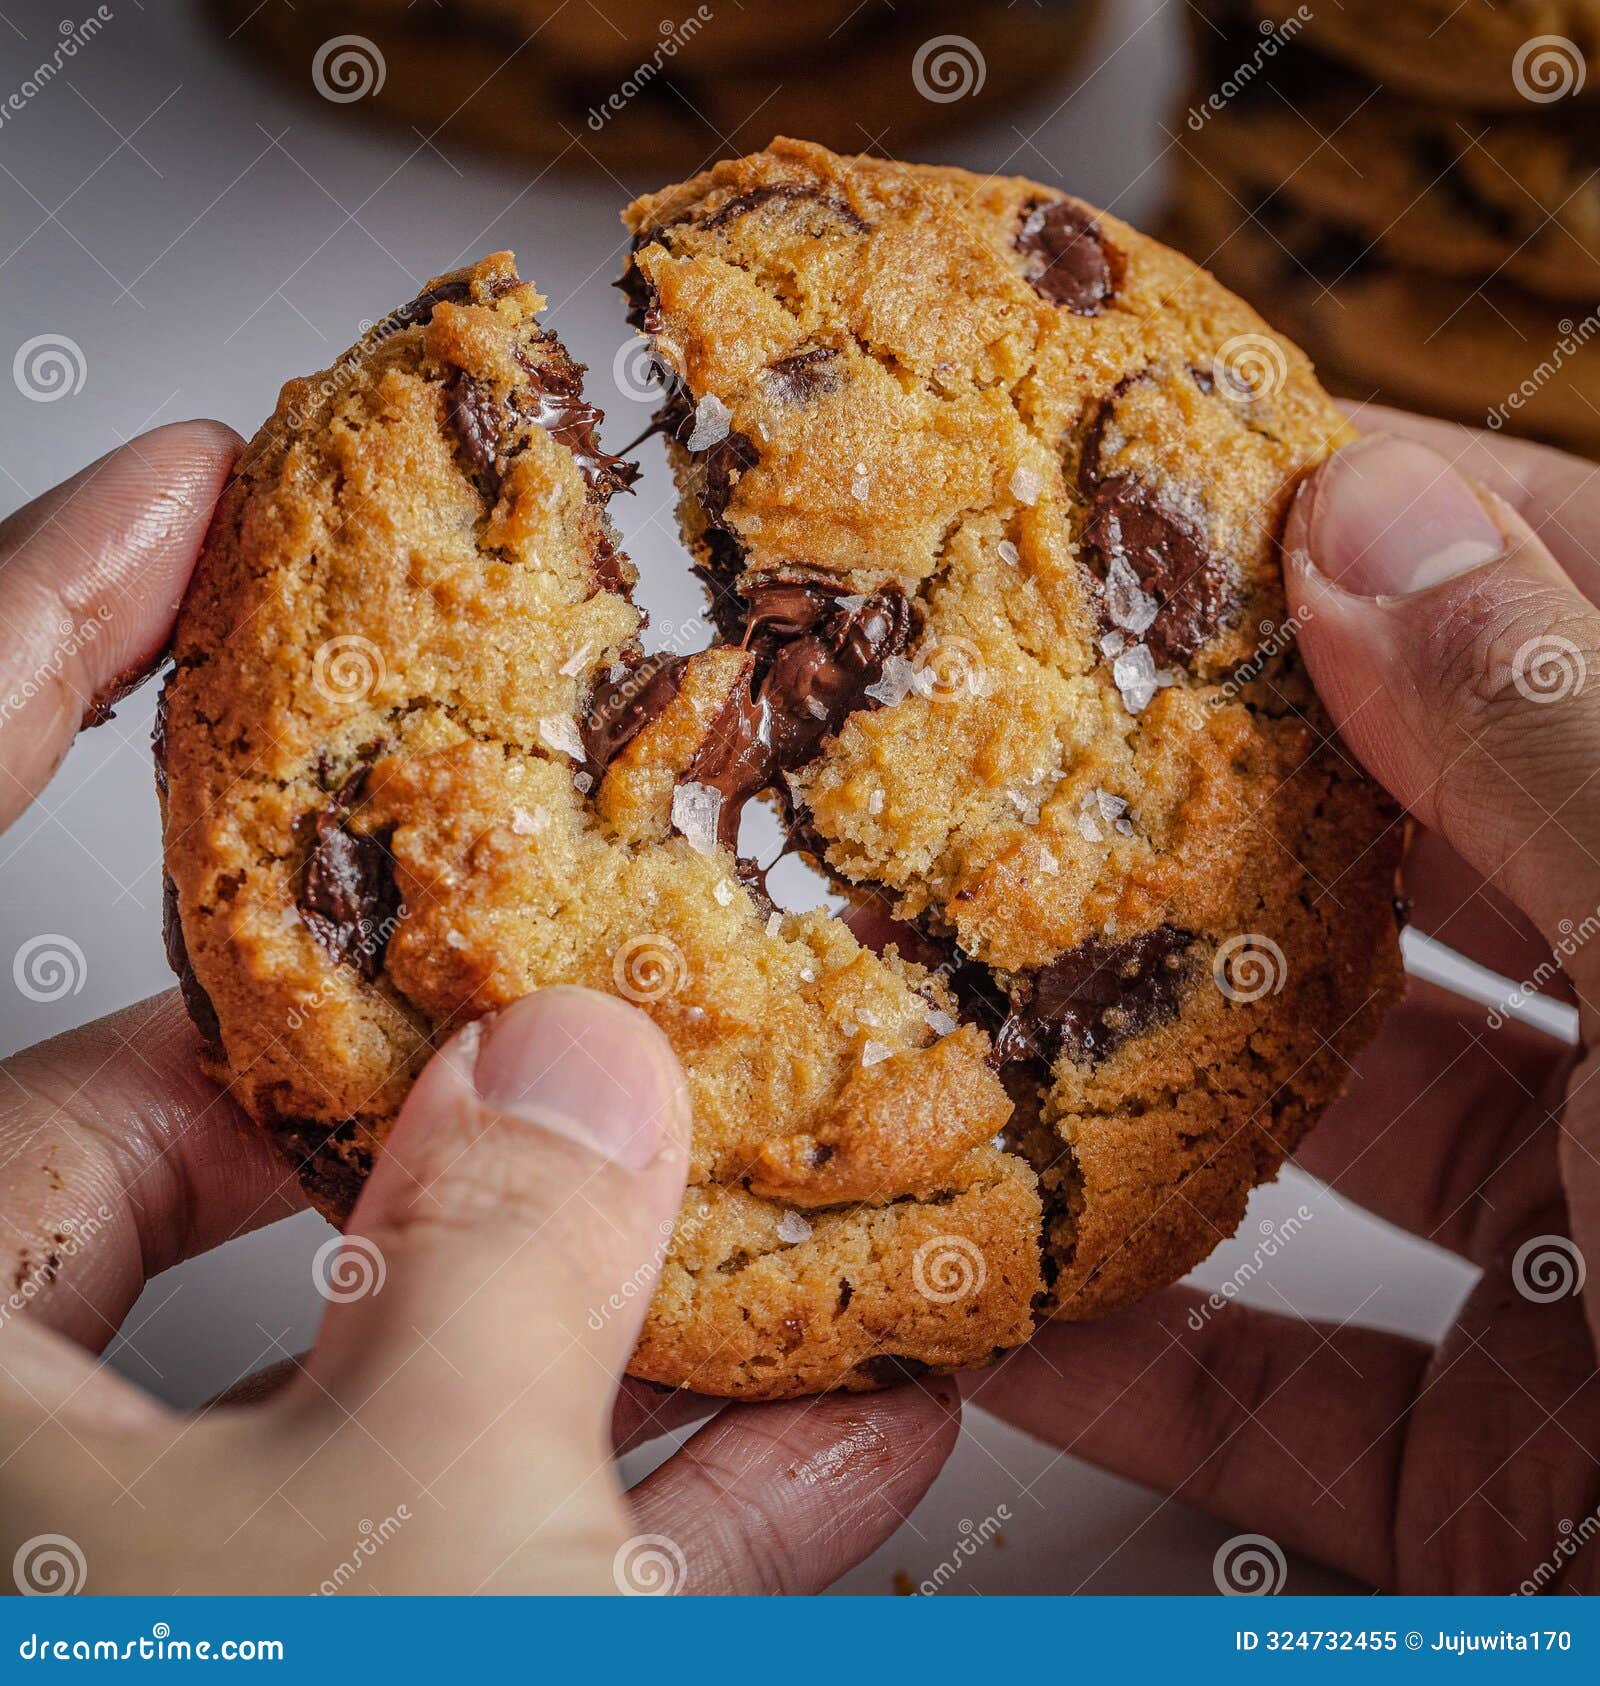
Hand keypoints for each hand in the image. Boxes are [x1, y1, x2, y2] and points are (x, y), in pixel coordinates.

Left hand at [0, 424, 958, 1594]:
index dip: (40, 640)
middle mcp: (0, 1436)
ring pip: (380, 1348)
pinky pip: (484, 1529)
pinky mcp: (314, 1646)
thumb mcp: (408, 1519)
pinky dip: (658, 1484)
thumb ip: (493, 1264)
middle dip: (438, 1035)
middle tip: (586, 943)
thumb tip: (579, 1073)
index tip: (188, 500)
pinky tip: (837, 1429)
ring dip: (606, 1278)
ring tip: (773, 1163)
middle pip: (194, 1121)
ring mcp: (150, 1575)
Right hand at [966, 411, 1599, 1595]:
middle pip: (1427, 885)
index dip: (1429, 541)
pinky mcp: (1498, 1466)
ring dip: (1150, 1079)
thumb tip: (1367, 524)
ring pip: (1326, 1137)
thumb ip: (1555, 749)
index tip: (1230, 489)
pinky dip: (1131, 1354)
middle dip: (1240, 802)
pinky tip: (993, 1298)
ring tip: (982, 974)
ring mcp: (1584, 1279)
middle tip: (1055, 715)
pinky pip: (1277, 1385)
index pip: (1591, 642)